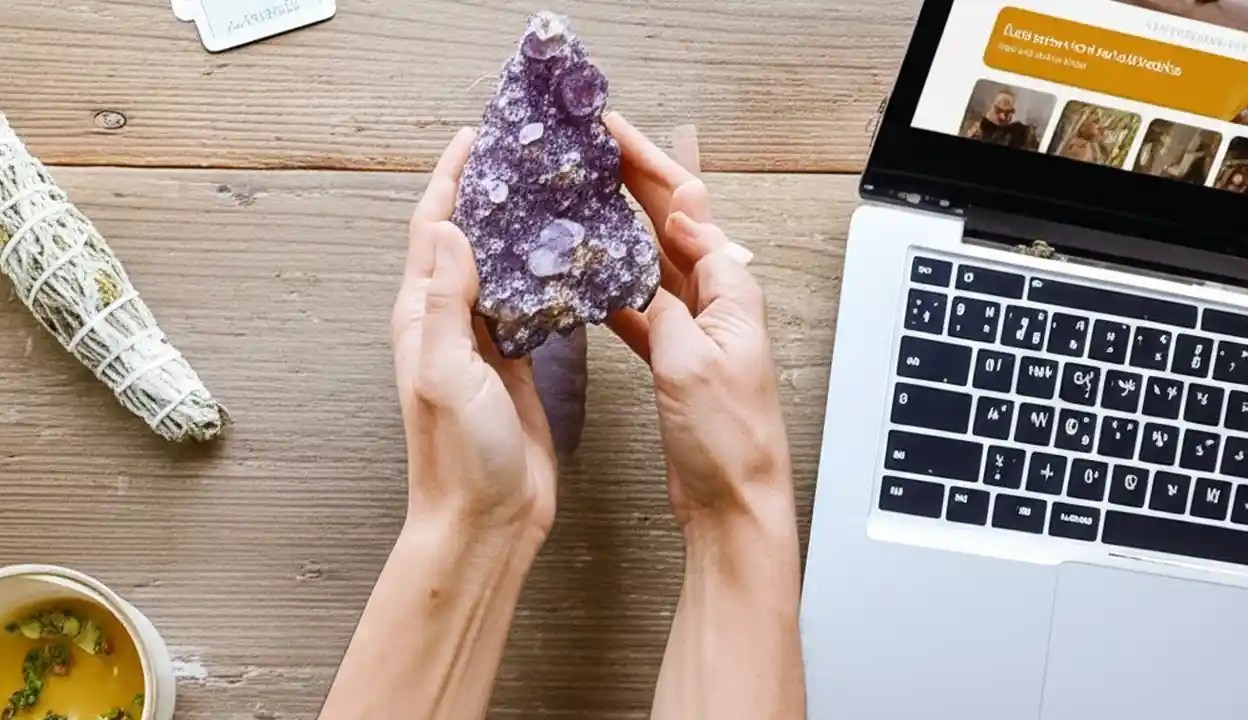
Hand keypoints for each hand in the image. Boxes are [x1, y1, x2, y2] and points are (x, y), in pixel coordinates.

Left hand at [392, 128, 557, 543]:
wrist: (487, 518)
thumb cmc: (459, 456)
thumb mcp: (446, 371)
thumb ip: (445, 301)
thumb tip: (445, 227)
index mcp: (423, 317)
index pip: (431, 230)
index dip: (450, 181)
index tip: (476, 139)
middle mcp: (448, 323)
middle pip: (465, 240)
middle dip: (487, 194)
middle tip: (523, 157)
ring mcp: (482, 343)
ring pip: (498, 269)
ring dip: (515, 231)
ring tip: (548, 194)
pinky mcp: (514, 365)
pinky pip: (525, 306)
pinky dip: (540, 276)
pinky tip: (564, 261)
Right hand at [604, 114, 791, 529]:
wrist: (733, 505)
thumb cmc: (728, 442)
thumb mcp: (692, 361)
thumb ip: (676, 295)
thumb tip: (676, 230)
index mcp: (730, 291)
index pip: (687, 207)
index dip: (649, 163)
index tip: (613, 132)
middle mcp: (717, 302)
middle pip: (672, 224)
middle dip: (634, 180)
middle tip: (591, 148)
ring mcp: (695, 329)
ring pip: (654, 260)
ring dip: (622, 227)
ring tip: (584, 197)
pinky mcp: (675, 358)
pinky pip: (642, 307)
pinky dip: (616, 288)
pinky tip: (590, 279)